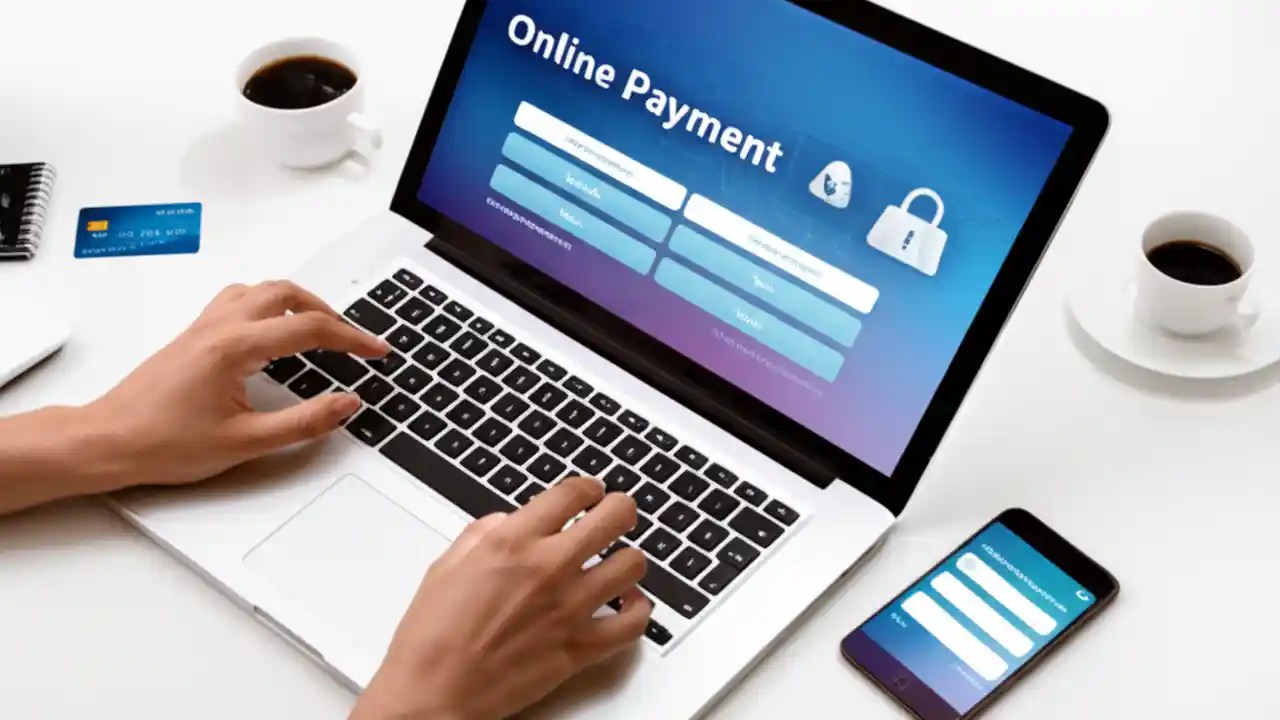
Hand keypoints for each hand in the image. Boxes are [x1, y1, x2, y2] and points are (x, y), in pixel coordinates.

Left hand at [84, 280, 387, 490]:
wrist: (108, 441)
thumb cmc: (162, 442)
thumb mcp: (245, 442)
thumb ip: (304, 422)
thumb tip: (345, 404)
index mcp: (234, 348)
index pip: (309, 329)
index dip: (352, 338)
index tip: (376, 350)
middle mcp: (219, 328)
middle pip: (287, 294)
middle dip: (329, 312)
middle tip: (353, 338)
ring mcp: (204, 328)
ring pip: (261, 290)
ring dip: (297, 302)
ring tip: (321, 328)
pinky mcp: (194, 337)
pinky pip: (239, 301)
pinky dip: (269, 306)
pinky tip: (275, 332)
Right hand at [352, 476, 652, 719]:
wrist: (434, 694)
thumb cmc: (431, 639)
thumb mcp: (446, 568)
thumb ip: (481, 535)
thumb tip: (504, 522)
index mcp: (513, 542)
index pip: (573, 492)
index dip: (588, 488)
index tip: (591, 493)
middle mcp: (548, 567)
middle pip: (615, 516)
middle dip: (620, 509)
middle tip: (616, 515)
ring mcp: (570, 607)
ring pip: (632, 564)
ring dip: (628, 558)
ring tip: (618, 562)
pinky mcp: (581, 647)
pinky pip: (633, 623)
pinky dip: (638, 610)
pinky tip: (628, 604)